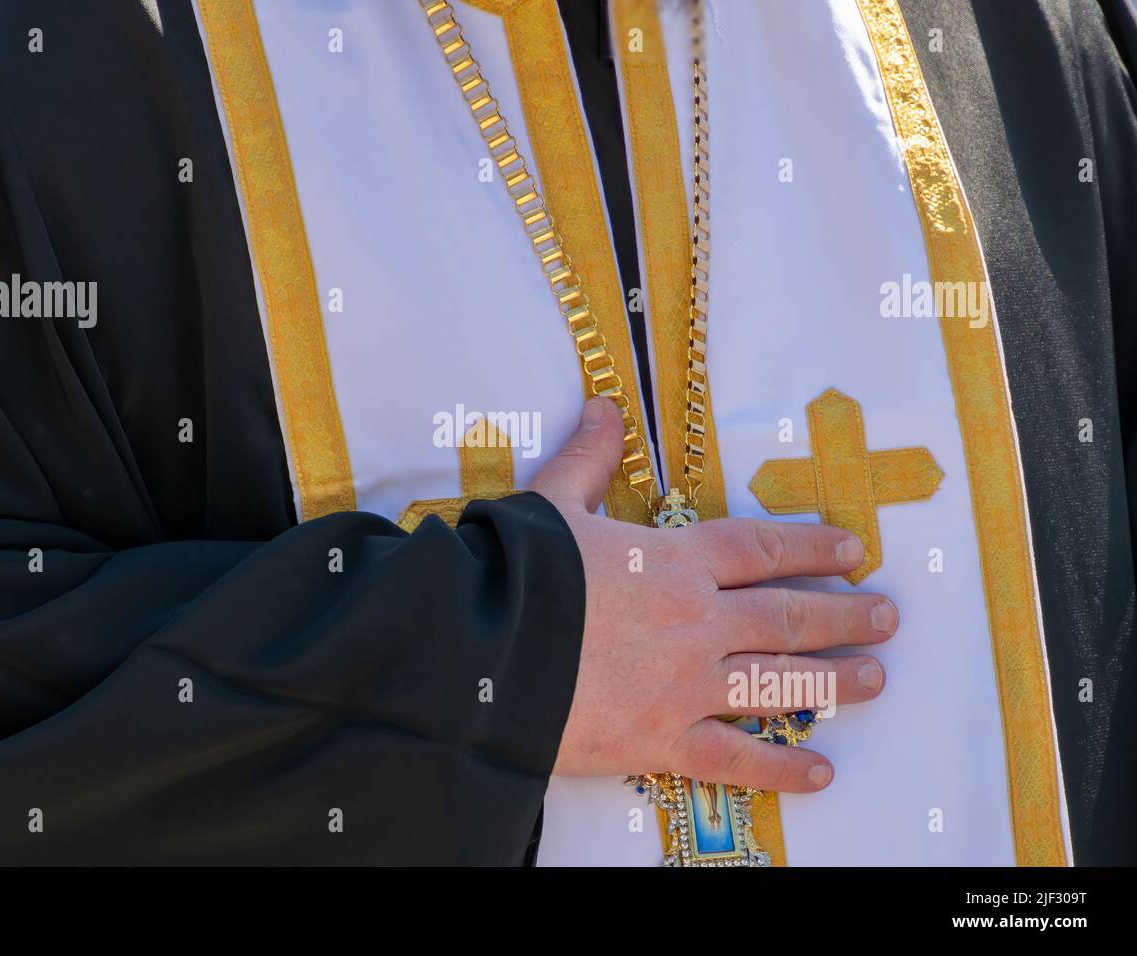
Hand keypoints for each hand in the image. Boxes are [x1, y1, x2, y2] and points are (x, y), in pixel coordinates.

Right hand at [530, 397, 897, 791]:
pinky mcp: (664, 740)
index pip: (761, 547)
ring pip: (780, 682)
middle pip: (788, 615)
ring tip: (876, 678)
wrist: (481, 652)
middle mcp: (697, 620)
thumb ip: (587, 458)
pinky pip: (736, 758)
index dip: (811, 545)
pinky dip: (781, 769)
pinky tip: (822, 773)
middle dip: (845, 615)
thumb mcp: (550, 504)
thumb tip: (604, 407)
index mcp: (674, 560)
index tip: (854, 550)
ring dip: (835, 681)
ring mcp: (687, 684)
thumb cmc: (516, 574)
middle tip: (887, 618)